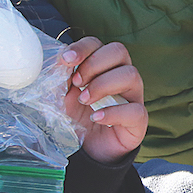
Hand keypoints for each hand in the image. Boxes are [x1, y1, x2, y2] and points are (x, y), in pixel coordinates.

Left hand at [61, 37, 147, 164]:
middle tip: (76, 83)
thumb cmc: (78, 116)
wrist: (88, 149)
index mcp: (103, 65)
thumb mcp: (62, 94)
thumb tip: (54, 62)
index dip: (83, 47)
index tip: (66, 60)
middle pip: (119, 51)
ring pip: (131, 75)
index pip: (98, 43)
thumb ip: (59, 77)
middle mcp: (122, 75)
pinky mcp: (138, 119)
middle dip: (94, 63)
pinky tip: (96, 117)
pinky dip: (113, 112)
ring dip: (103, 85)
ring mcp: (133, 96)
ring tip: (84, 100)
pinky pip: (135, 109)